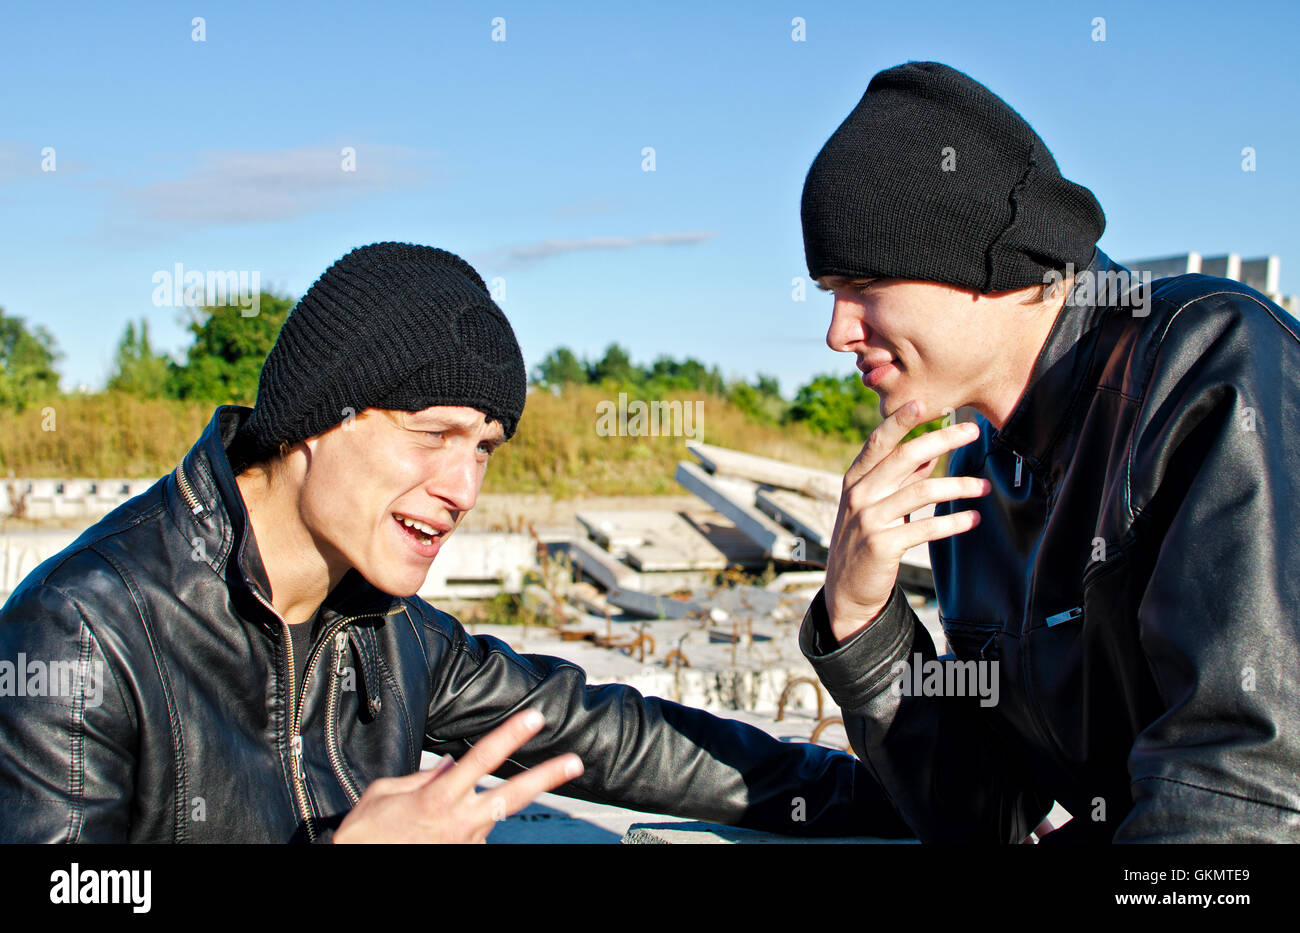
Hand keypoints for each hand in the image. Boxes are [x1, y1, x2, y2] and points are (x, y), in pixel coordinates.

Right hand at [332, 709, 582, 842]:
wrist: (354, 869)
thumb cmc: (366, 835)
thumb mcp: (384, 794)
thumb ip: (422, 777)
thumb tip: (451, 764)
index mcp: (437, 798)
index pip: (481, 758)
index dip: (509, 735)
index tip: (533, 718)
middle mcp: (458, 822)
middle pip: (512, 795)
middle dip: (546, 777)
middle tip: (575, 761)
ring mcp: (465, 843)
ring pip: (487, 816)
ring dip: (477, 809)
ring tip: (432, 821)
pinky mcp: (465, 857)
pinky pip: (473, 834)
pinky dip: (463, 827)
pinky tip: (434, 833)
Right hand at [825, 399, 990, 642]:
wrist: (847, 590)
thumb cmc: (865, 540)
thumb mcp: (875, 505)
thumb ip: (898, 480)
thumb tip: (929, 453)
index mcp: (855, 480)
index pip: (879, 442)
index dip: (900, 421)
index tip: (926, 403)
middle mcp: (859, 495)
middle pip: (904, 457)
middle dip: (942, 439)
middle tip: (973, 430)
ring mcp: (868, 520)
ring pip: (921, 491)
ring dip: (958, 486)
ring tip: (984, 486)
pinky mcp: (882, 545)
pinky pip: (925, 528)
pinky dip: (952, 522)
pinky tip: (973, 519)